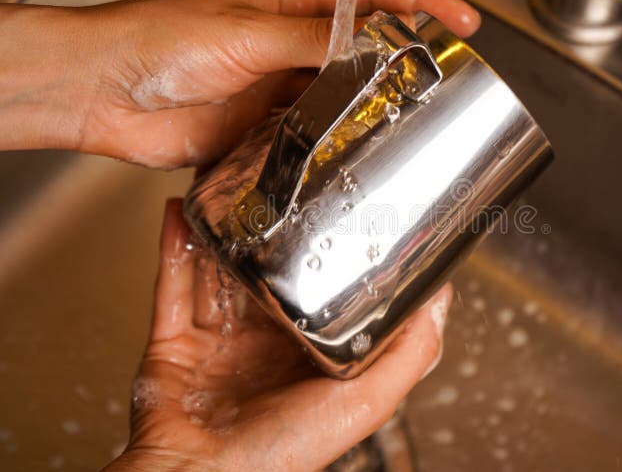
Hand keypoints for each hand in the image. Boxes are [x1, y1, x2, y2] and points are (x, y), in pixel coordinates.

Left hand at [0, 0, 479, 167]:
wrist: (103, 91)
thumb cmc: (156, 40)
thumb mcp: (244, 32)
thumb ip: (308, 41)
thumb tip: (364, 44)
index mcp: (285, 2)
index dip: (418, 1)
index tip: (458, 16)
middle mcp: (286, 44)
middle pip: (360, 48)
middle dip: (402, 59)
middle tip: (443, 78)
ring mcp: (276, 87)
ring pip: (338, 95)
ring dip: (367, 107)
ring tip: (406, 122)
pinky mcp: (260, 128)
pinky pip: (309, 135)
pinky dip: (331, 143)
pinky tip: (350, 153)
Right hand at [105, 199, 451, 470]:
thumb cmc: (283, 454)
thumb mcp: (367, 402)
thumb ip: (408, 355)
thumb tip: (443, 301)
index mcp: (307, 356)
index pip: (324, 294)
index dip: (331, 254)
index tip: (339, 211)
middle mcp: (264, 346)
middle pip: (268, 277)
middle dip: (271, 235)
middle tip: (278, 187)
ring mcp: (216, 343)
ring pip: (219, 273)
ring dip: (223, 231)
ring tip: (227, 185)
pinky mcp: (172, 344)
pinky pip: (171, 286)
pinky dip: (173, 248)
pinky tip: (179, 211)